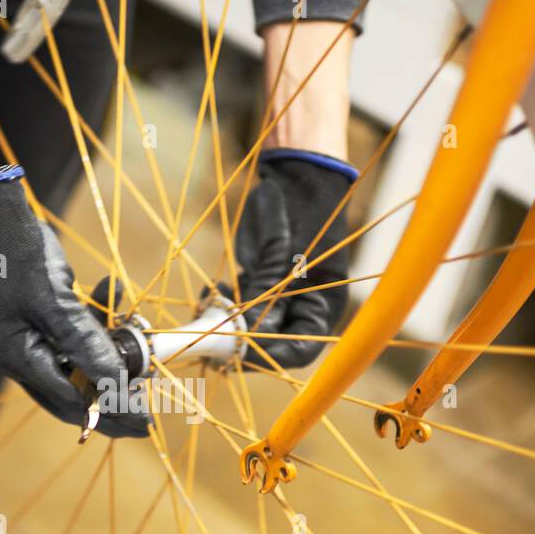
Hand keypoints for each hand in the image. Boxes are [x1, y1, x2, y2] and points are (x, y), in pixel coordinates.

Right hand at [0, 167, 147, 438]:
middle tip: (146, 418)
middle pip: (73, 395)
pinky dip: (97, 325)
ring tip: (139, 358)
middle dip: (111, 404)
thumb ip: (84, 345)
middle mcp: (22, 356)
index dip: (109, 414)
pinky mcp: (40, 319)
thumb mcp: (54, 302)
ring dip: (108, 358)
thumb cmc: (15, 255)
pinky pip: (74, 336)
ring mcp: (29, 339)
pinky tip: (110, 294)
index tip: (143, 421)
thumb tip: (113, 384)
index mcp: (19, 359)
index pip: (71, 402)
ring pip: (77, 366)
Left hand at [232, 149, 356, 367]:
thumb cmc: (304, 210)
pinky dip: (225, 302)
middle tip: (213, 334)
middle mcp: (303, 307)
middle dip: (240, 340)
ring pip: (251, 326)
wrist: (296, 176)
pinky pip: (241, 305)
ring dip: (228, 321)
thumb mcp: (288, 253)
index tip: (238, 354)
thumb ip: (268, 293)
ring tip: (210, 304)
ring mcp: (280, 297)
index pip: (299, 350)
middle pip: (270, 343)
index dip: (269, 357)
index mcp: (324, 305)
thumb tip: (248, 334)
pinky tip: (216, 287)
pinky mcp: (260, 283)